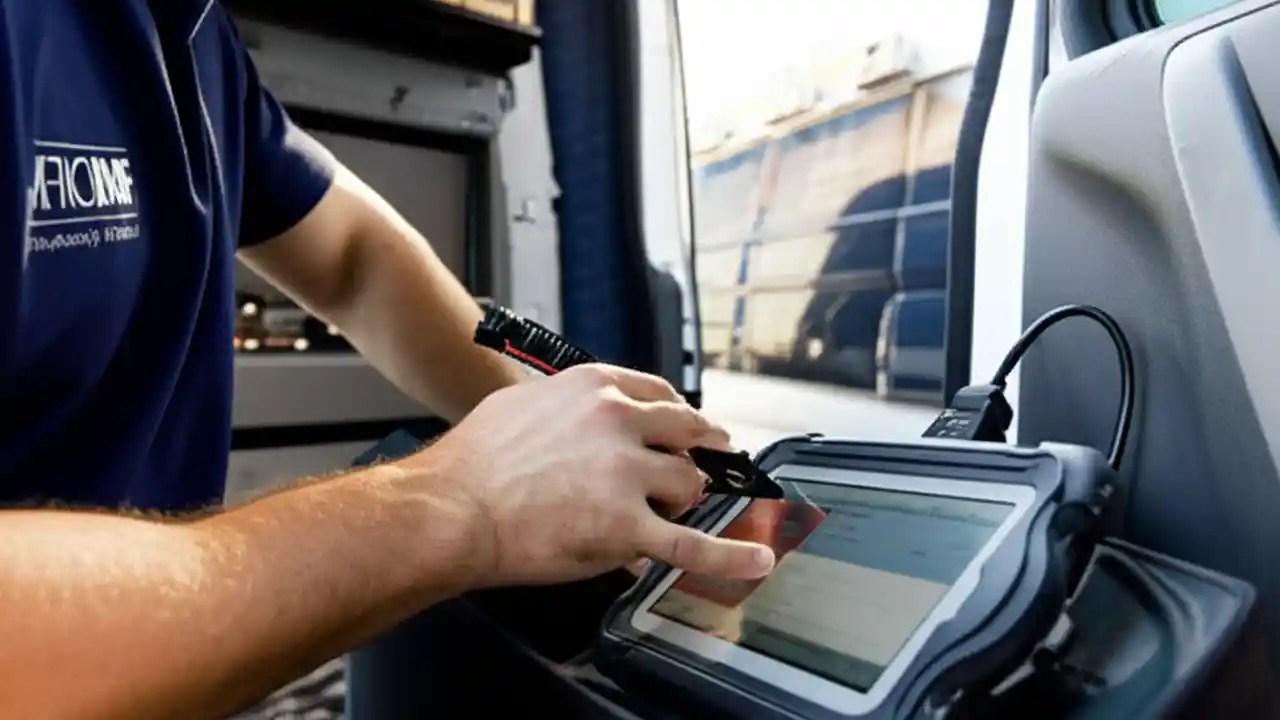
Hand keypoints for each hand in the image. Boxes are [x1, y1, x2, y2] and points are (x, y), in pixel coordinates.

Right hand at [414, 364, 775, 588]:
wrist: (450, 508)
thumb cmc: (473, 462)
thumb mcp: (525, 405)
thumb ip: (570, 410)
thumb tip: (585, 425)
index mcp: (597, 388)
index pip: (663, 396)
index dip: (681, 420)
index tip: (690, 431)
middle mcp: (619, 421)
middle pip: (687, 435)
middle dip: (697, 456)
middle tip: (703, 470)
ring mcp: (626, 473)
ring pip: (686, 486)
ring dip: (678, 503)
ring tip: (654, 517)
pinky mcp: (627, 526)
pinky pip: (691, 544)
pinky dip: (729, 555)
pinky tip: (756, 556)